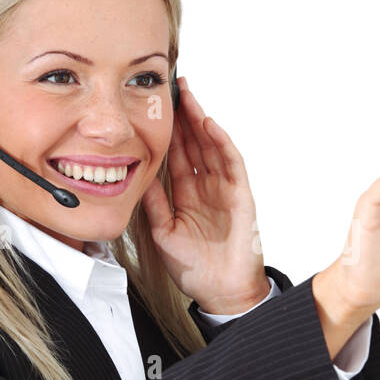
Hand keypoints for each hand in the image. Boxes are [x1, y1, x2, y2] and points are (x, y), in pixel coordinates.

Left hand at [139, 77, 268, 313]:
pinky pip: (231, 164)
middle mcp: (206, 188)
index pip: (176, 155)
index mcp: (187, 195)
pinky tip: (208, 125)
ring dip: (200, 121)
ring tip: (188, 96)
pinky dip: (221, 143)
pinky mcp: (240, 196)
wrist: (221, 293)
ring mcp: (224, 190)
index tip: (154, 108)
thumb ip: (154, 204)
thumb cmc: (194, 269)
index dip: (167, 132)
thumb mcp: (163, 233)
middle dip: (184, 116)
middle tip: (172, 87)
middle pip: (194, 144)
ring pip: (211, 147)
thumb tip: (138, 176)